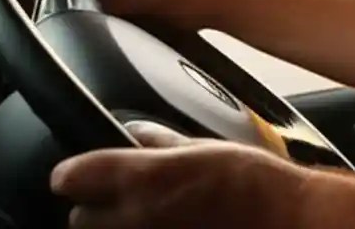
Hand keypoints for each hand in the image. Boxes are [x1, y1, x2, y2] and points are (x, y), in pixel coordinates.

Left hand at [51, 121, 314, 228]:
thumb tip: (138, 134)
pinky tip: (169, 225)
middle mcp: (133, 220)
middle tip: (127, 197)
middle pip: (80, 219)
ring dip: (120, 226)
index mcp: (141, 179)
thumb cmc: (256, 185)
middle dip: (97, 207)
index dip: (77, 172)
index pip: (68, 177)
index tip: (84, 172)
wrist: (286, 222)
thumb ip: (163, 141)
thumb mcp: (208, 147)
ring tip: (153, 216)